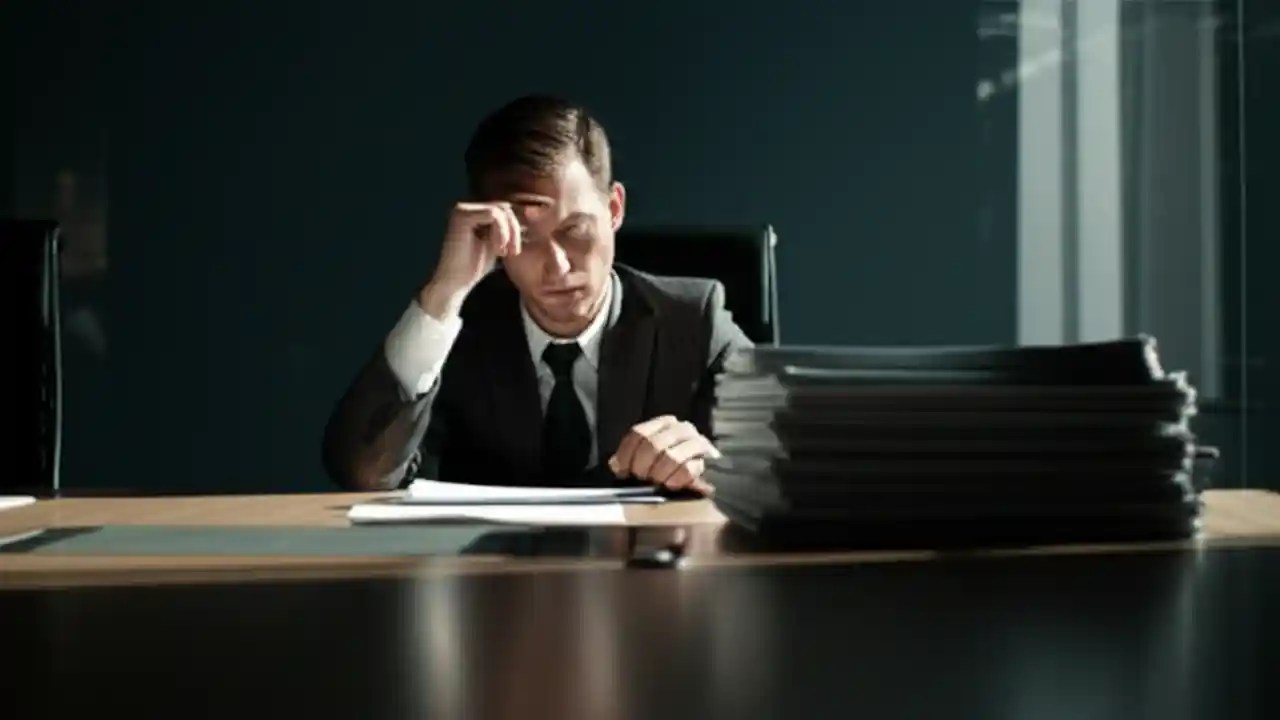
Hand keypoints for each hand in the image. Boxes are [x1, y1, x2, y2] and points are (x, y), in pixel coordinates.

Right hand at [418, 201, 523, 318]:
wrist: (455, 282)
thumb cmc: (475, 267)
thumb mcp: (497, 244)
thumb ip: (507, 230)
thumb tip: (529, 216)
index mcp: (473, 212)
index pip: (504, 209)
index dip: (515, 228)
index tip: (515, 251)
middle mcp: (466, 207)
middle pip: (504, 207)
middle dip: (514, 230)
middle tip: (513, 252)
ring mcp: (462, 209)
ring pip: (501, 210)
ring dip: (509, 233)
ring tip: (503, 252)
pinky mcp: (462, 215)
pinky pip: (493, 214)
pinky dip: (501, 232)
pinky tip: (497, 249)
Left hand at [608, 415, 720, 495]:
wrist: (705, 476)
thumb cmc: (668, 467)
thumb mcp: (646, 458)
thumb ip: (629, 457)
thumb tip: (615, 464)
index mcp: (662, 423)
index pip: (638, 434)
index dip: (626, 454)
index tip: (621, 471)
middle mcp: (680, 428)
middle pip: (653, 445)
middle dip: (643, 466)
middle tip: (642, 478)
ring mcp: (696, 442)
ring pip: (670, 457)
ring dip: (659, 474)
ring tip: (657, 482)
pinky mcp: (707, 460)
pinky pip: (686, 471)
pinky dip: (675, 480)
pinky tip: (671, 484)